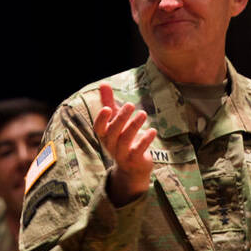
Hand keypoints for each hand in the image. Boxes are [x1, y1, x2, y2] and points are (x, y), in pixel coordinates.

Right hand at [94, 84, 156, 206]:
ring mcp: (122, 154)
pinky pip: (139, 151)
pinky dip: (145, 141)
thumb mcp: (115, 120)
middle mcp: (111, 145)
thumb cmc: (122, 137)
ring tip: (143, 114)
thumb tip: (103, 83)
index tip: (107, 108)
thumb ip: (109, 102)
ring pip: (125, 141)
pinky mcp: (135, 160)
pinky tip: (152, 130)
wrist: (132, 167)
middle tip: (131, 104)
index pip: (98, 128)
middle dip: (121, 118)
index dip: (101, 119)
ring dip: (134, 126)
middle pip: (113, 133)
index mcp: (105, 135)